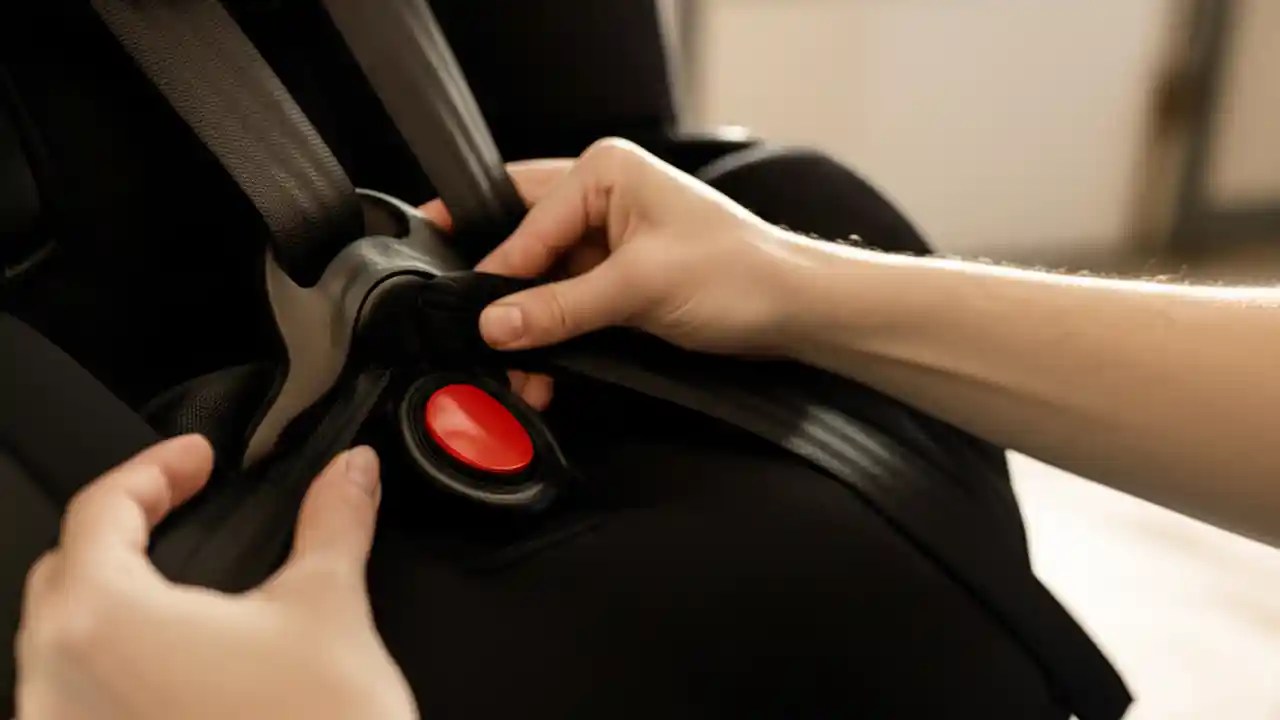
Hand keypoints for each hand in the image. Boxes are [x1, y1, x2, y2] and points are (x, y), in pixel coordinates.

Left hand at [15, 435, 416, 719]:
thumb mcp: (328, 610)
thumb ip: (333, 522)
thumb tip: (350, 475)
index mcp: (104, 621)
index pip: (102, 509)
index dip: (156, 469)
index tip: (196, 460)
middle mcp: (57, 684)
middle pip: (68, 573)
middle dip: (127, 529)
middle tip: (186, 506)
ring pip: (63, 645)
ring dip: (117, 602)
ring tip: (185, 591)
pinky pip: (77, 704)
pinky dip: (118, 670)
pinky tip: (178, 675)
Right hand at [421, 138, 797, 357]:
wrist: (795, 311)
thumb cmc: (738, 275)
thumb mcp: (640, 288)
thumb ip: (561, 308)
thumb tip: (495, 323)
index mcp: (604, 171)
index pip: (527, 221)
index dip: (497, 272)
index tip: (468, 316)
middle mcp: (602, 196)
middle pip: (525, 243)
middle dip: (502, 295)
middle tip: (470, 334)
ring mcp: (611, 239)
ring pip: (544, 281)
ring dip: (529, 327)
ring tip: (513, 374)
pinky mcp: (621, 278)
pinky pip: (570, 304)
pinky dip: (555, 337)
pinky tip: (542, 373)